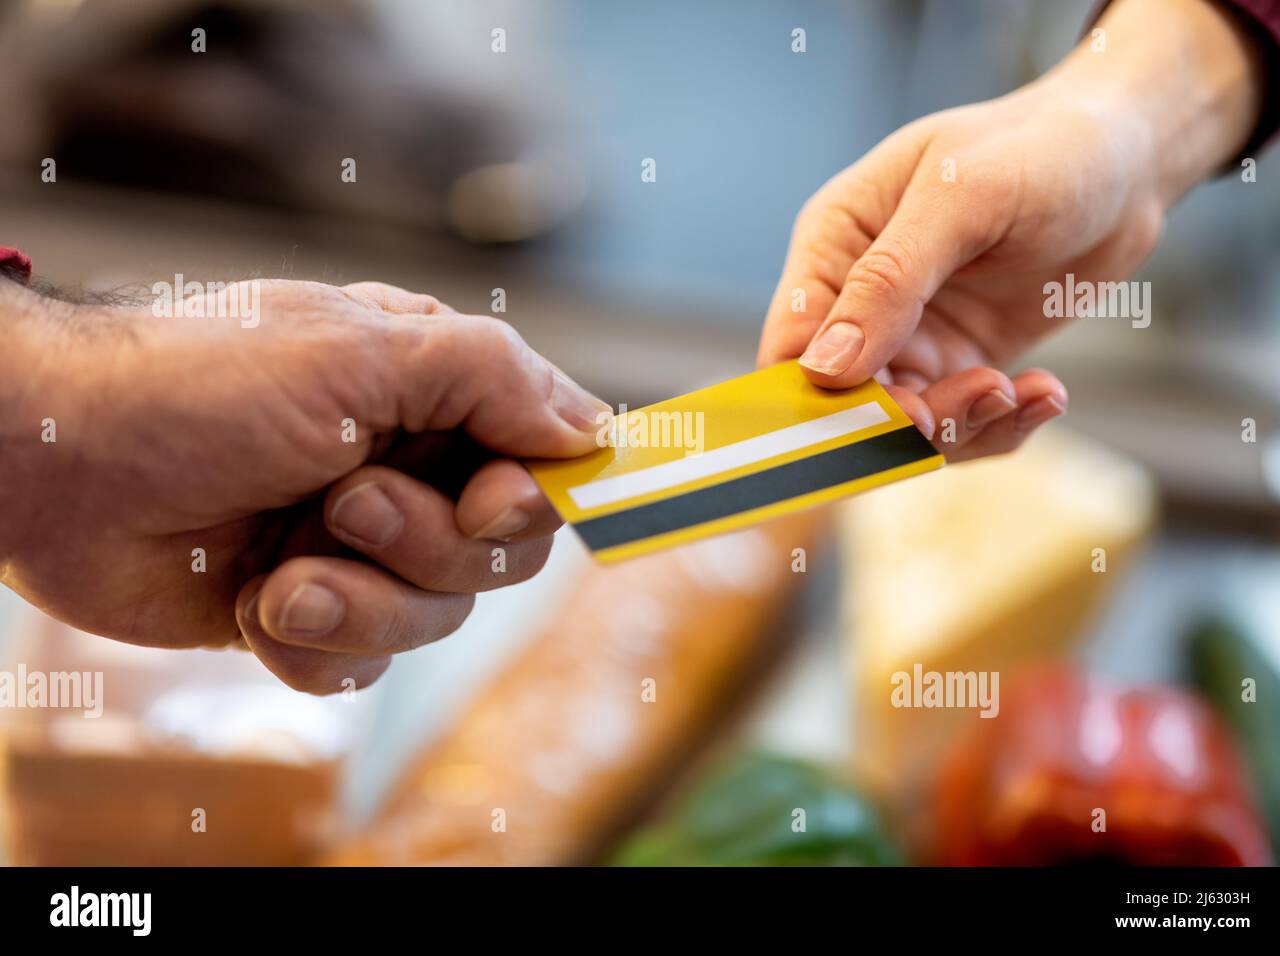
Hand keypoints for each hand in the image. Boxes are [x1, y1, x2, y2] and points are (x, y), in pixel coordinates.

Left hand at [0, 279, 608, 693]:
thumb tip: (594, 428)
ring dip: (359, 602)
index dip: (533, 497)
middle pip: (501, 555)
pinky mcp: (306, 613)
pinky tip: (254, 605)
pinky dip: (309, 645)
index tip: (489, 501)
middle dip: (426, 547)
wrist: (54, 465)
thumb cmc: (201, 382)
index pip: (544, 460)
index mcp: (431, 394)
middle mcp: (408, 471)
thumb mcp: (358, 351)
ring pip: (432, 620)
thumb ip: (492, 376)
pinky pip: (359, 667)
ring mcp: (356, 548)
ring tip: (282, 569)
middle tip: (345, 506)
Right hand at [759, 0, 1262, 461]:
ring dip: (964, 425)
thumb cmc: (1043, 147)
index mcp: (835, 243)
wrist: (1131, 157)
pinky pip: (963, 423)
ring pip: (904, 425)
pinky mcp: (963, 361)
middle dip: (907, 418)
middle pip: (846, 399)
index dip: (818, 397)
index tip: (883, 415)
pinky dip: (1002, 425)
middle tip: (980, 395)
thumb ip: (888, 281)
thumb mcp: (962, 198)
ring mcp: (912, 335)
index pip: (791, 345)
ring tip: (1022, 392)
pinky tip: (1045, 393)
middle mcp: (860, 298)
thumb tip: (825, 367)